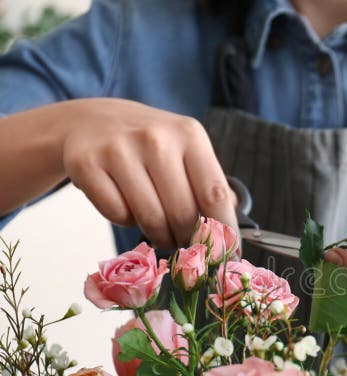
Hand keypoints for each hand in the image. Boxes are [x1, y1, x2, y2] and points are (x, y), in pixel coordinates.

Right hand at [59, 98, 236, 248]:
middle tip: (186, 245)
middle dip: (187, 239)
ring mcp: (119, 149)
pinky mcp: (86, 163)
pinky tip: (127, 205)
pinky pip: (116, 215)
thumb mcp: (186, 149)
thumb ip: (210, 184)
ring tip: (160, 231)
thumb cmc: (148, 142)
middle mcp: (156, 138)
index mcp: (189, 135)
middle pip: (183, 213)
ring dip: (159, 236)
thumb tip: (230, 231)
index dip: (223, 231)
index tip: (227, 255)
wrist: (91, 120)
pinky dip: (125, 220)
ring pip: (150, 219)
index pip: (215, 195)